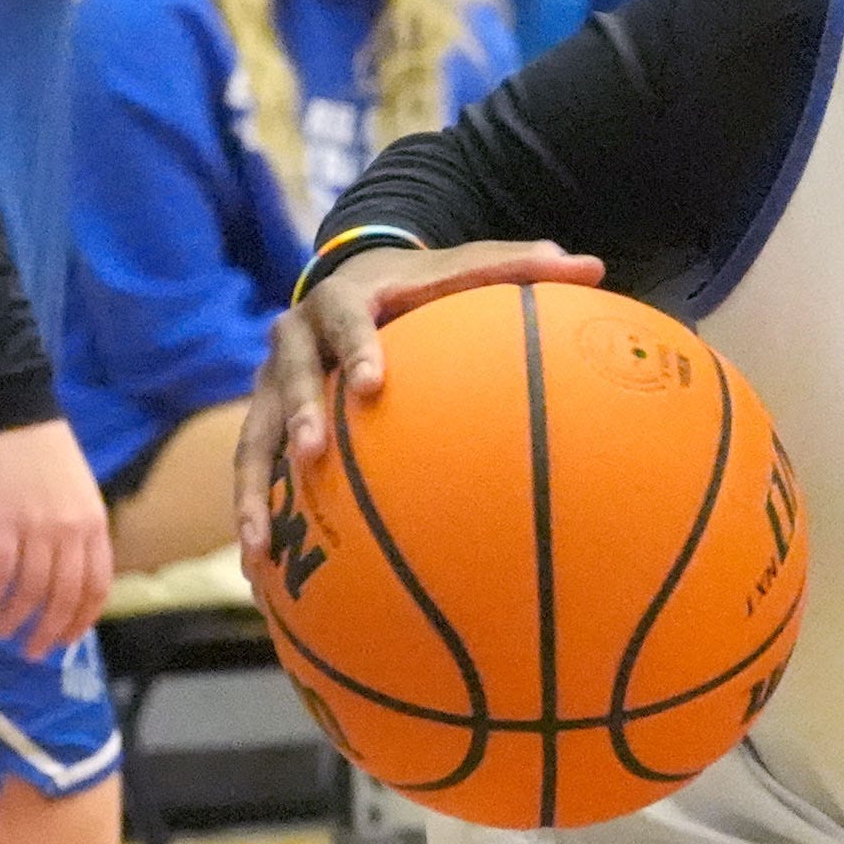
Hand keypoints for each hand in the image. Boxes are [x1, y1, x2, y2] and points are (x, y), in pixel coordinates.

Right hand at [0, 418, 111, 657]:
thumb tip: (67, 581)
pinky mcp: (2, 520)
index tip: (66, 640)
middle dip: (48, 631)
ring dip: (14, 617)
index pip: (97, 587)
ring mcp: (37, 526)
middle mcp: (71, 531)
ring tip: (0, 631)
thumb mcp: (80, 497)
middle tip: (32, 651)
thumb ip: (79, 536)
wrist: (18, 416)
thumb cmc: (49, 457)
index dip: (81, 620)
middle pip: (64, 596)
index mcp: (95, 526)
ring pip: (30, 589)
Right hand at [233, 240, 605, 567]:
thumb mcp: (462, 269)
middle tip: (312, 455)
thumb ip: (519, 268)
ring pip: (254, 438)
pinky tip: (260, 577)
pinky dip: (253, 519)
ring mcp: (271, 384)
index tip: (372, 384)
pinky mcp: (264, 421)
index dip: (356, 348)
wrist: (349, 280)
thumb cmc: (419, 286)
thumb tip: (593, 267)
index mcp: (345, 299)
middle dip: (298, 415)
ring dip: (251, 492)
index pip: (346, 319)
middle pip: (288, 377)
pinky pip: (253, 473)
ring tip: (258, 546)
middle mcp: (296, 339)